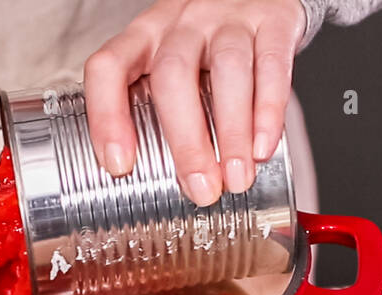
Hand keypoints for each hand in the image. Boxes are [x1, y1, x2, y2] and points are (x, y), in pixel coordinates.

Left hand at [84, 0, 305, 205]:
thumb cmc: (206, 43)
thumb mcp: (171, 66)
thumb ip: (160, 111)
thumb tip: (161, 188)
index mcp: (144, 37)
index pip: (109, 67)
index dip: (107, 116)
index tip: (119, 166)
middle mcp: (182, 23)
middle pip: (174, 75)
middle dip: (185, 140)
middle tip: (198, 187)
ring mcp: (229, 19)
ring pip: (228, 70)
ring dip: (231, 132)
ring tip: (235, 178)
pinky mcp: (274, 22)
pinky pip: (272, 64)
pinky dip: (269, 110)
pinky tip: (263, 147)